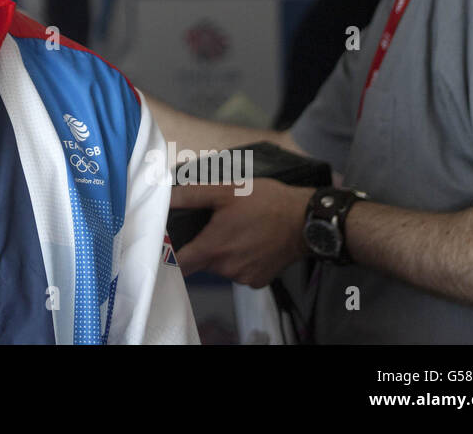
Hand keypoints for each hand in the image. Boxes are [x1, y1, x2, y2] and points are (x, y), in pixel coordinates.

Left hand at [169, 179, 313, 288]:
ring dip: (223, 252)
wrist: (306, 221)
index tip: (168, 244)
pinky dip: (241, 260)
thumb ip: (192, 195)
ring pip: (221, 267)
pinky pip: (240, 271)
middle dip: (203, 246)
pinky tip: (251, 242)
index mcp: (213, 249)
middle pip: (200, 263)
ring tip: (238, 230)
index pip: (178, 263)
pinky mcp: (258, 281)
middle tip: (217, 225)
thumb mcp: (226, 190)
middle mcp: (226, 269)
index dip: (169, 254)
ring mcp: (244, 278)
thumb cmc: (266, 203)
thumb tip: (166, 198)